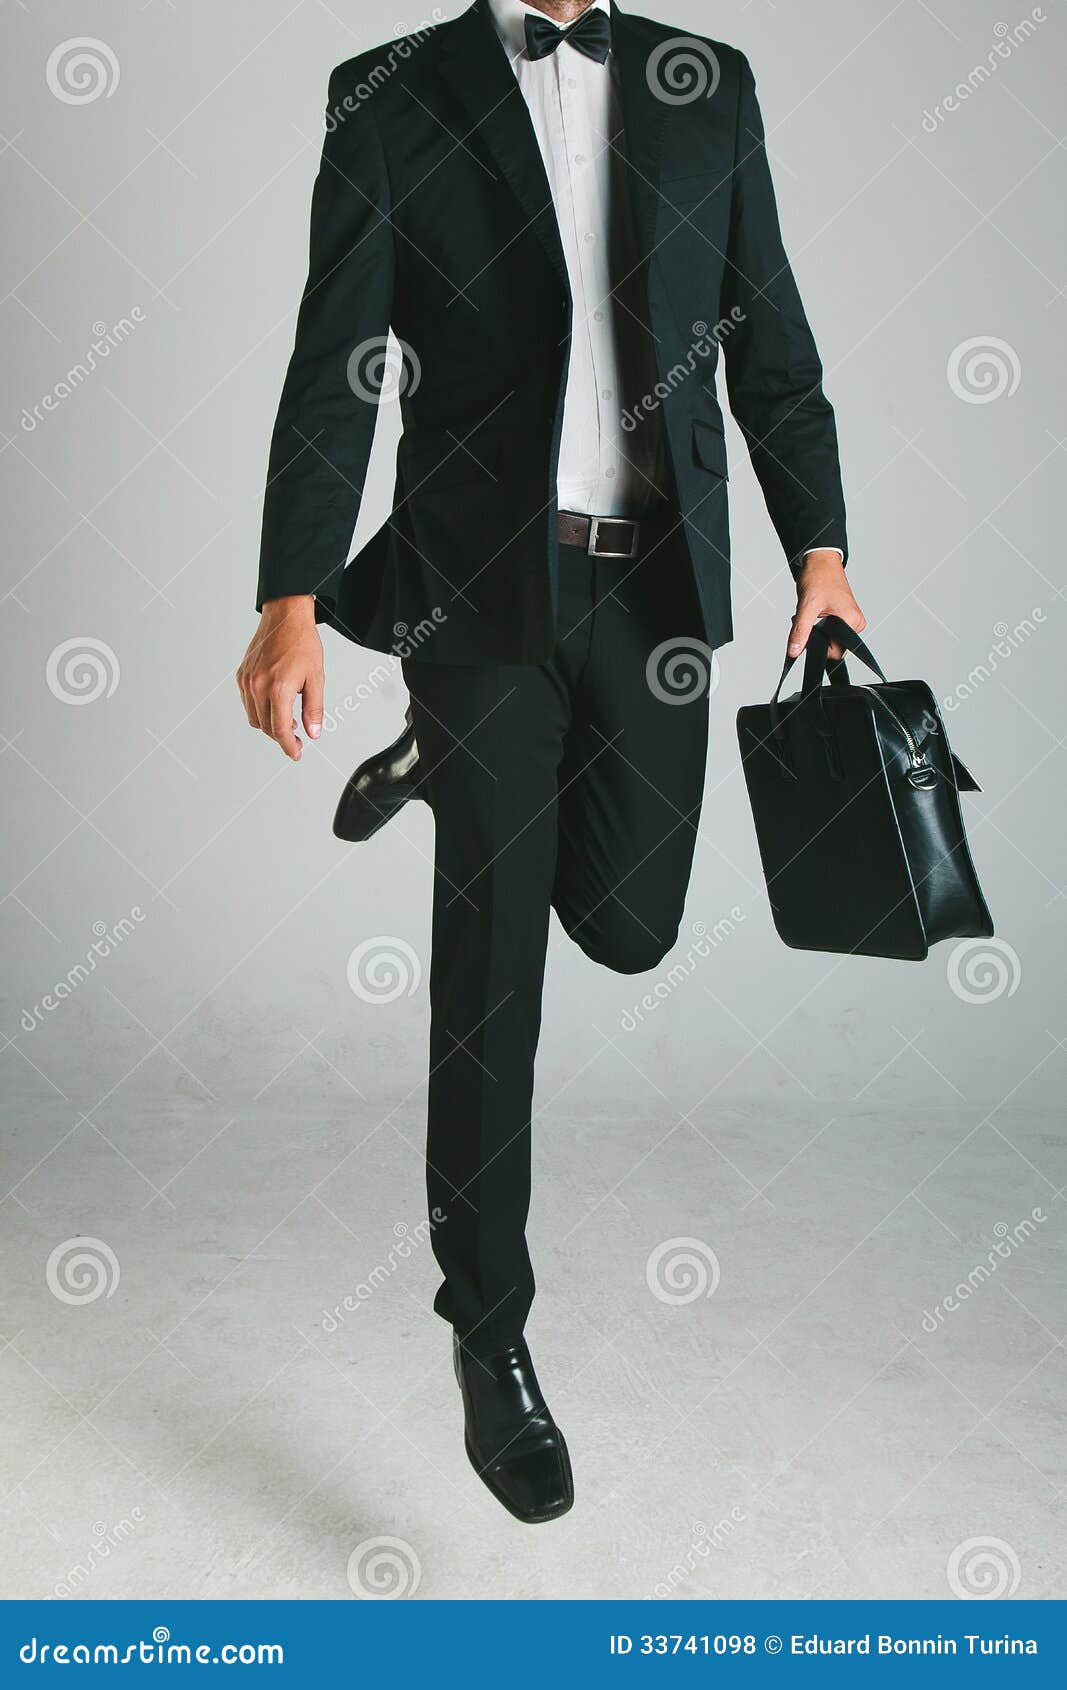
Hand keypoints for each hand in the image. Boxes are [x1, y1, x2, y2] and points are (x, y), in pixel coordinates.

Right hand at [237, 596, 323, 760]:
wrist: (285, 616)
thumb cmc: (302, 643)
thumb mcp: (316, 678)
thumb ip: (314, 709)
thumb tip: (313, 733)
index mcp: (278, 688)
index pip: (280, 730)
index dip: (289, 746)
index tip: (296, 754)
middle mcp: (258, 686)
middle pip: (266, 727)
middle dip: (281, 738)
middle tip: (297, 741)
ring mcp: (247, 681)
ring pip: (254, 718)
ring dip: (269, 725)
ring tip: (287, 722)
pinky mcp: (241, 675)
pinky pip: (248, 703)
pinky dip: (260, 710)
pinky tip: (274, 705)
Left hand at [788, 551, 865, 659]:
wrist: (820, 561)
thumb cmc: (819, 577)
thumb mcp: (806, 606)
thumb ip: (800, 632)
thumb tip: (794, 652)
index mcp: (852, 621)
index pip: (835, 652)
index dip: (818, 648)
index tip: (807, 634)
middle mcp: (856, 622)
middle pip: (833, 647)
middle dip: (816, 638)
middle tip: (809, 618)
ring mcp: (851, 620)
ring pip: (830, 640)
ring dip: (816, 632)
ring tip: (813, 613)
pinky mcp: (845, 617)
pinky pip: (831, 631)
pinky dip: (819, 627)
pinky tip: (816, 613)